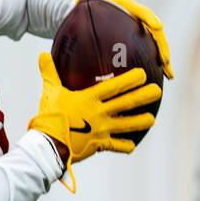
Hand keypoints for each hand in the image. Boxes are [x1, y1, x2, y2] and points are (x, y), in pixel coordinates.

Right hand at [28, 51, 160, 165]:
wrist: (48, 145)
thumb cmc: (49, 117)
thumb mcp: (50, 92)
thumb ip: (49, 72)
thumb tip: (42, 54)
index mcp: (89, 99)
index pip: (114, 87)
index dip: (129, 80)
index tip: (142, 74)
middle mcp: (99, 113)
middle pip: (126, 103)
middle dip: (143, 97)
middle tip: (157, 92)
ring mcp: (101, 130)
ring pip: (125, 125)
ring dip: (140, 122)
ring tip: (152, 120)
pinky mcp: (98, 145)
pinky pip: (115, 146)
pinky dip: (124, 146)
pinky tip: (132, 146)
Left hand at [75, 0, 173, 78]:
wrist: (97, 8)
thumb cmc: (93, 4)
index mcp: (130, 7)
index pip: (143, 12)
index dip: (150, 19)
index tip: (158, 27)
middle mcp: (139, 18)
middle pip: (156, 32)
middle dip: (162, 46)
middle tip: (166, 61)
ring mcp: (141, 30)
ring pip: (157, 44)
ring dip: (164, 59)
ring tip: (169, 74)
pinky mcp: (139, 41)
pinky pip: (151, 52)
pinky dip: (158, 64)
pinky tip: (163, 78)